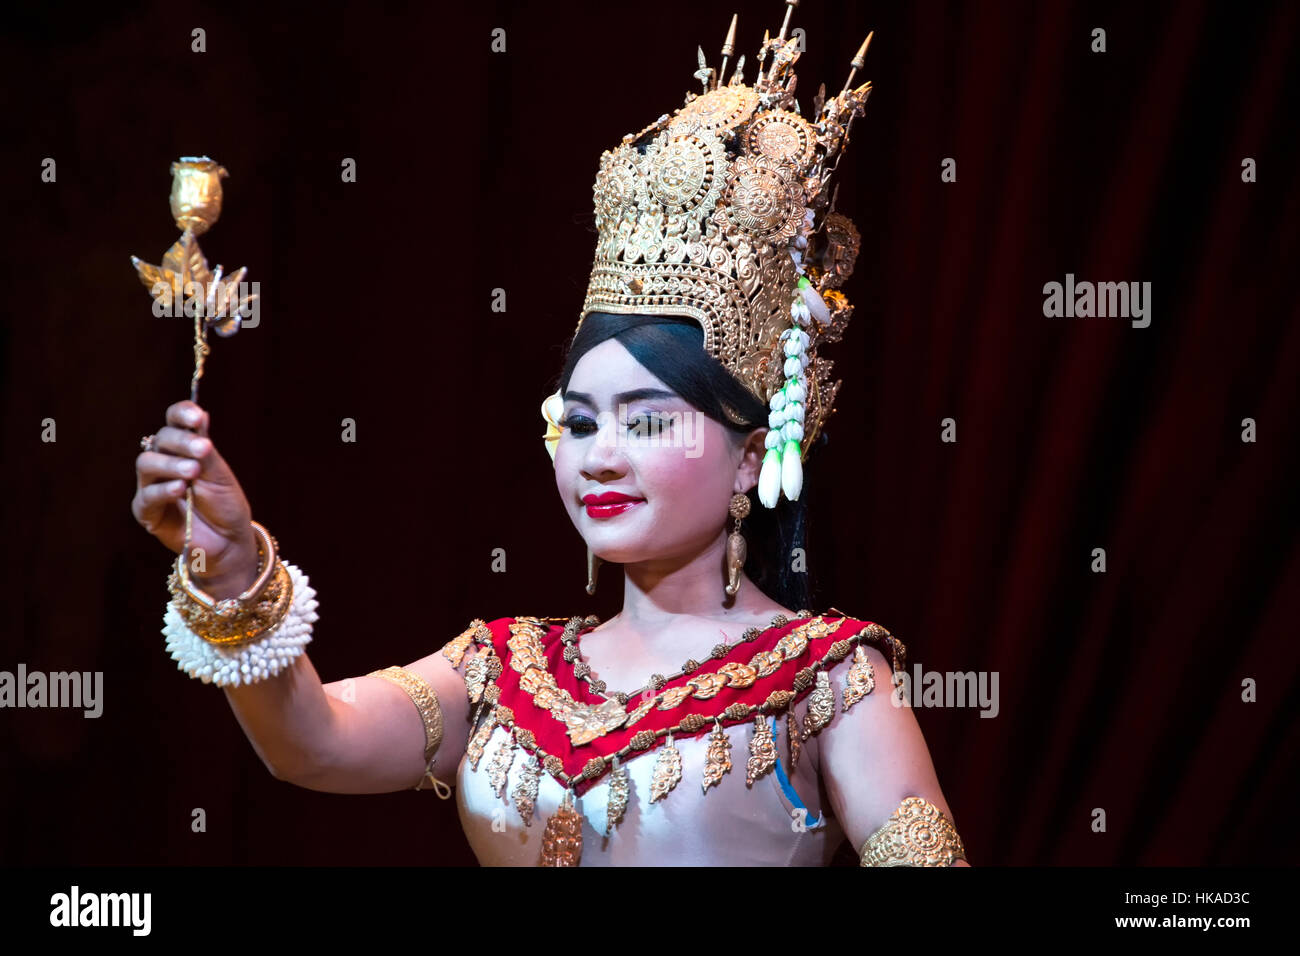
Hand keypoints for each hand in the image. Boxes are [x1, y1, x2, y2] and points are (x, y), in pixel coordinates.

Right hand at [132, 400, 258, 593]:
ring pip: (147, 464)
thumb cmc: (224, 504)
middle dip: (182, 441)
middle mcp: (163, 462)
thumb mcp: (218, 474)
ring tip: (193, 470)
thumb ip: (205, 450)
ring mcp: (151, 485)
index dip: (181, 414)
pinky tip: (180, 488)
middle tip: (203, 448)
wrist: (229, 540)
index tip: (197, 416)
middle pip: (160, 439)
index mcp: (183, 448)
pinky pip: (148, 496)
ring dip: (171, 464)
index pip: (174, 422)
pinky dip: (164, 489)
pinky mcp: (146, 511)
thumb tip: (200, 415)